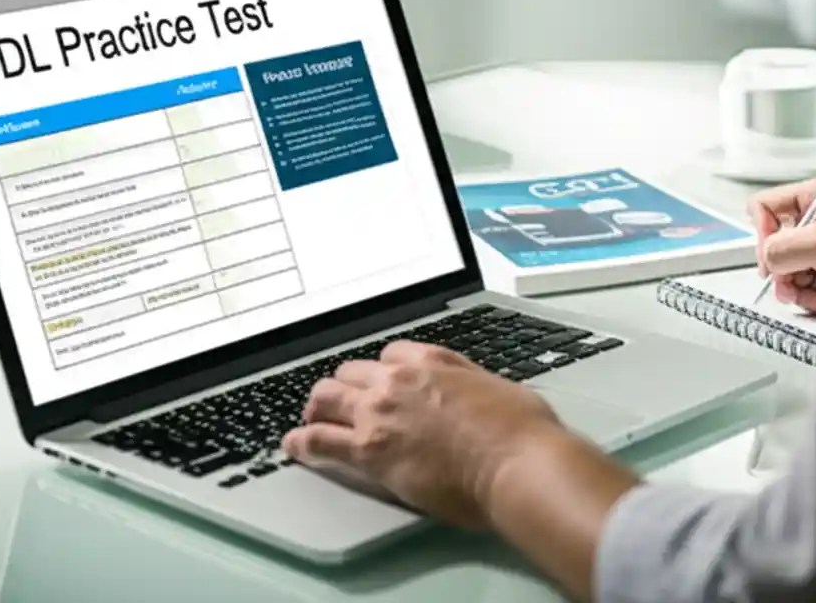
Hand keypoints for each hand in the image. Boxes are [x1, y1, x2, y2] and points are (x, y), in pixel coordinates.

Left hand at [282, 341, 564, 527]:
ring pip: (327, 397)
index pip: (390, 354)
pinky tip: (293, 446)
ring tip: (313, 418)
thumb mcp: (497, 386)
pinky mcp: (368, 451)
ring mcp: (379, 413)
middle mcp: (399, 380)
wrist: (515, 461)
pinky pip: (318, 441)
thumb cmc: (521, 431)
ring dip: (319, 406)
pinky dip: (301, 443)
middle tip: (341, 402)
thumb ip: (468, 383)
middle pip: (352, 372)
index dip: (384, 370)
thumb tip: (467, 391)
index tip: (383, 383)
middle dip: (347, 386)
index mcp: (432, 360)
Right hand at [748, 178, 815, 316]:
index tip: (776, 259)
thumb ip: (786, 246)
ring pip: (788, 273)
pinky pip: (806, 289)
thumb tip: (765, 259)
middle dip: (787, 273)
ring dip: (804, 292)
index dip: (763, 234)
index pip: (763, 207)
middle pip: (774, 247)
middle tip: (801, 287)